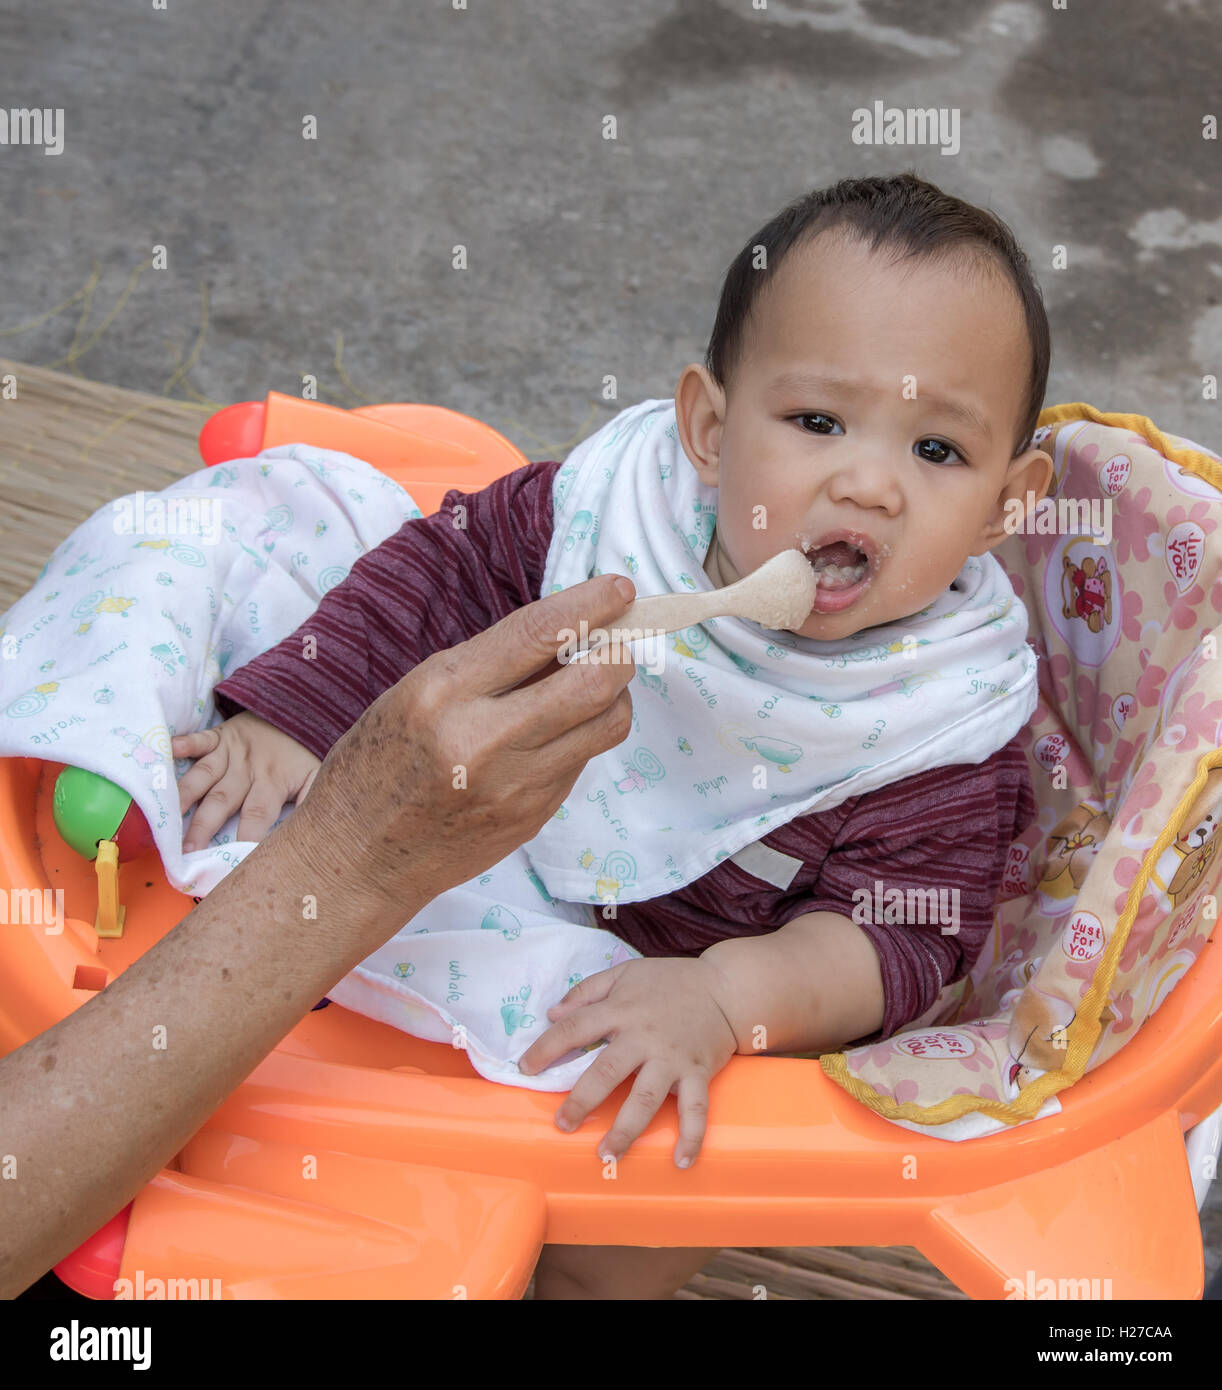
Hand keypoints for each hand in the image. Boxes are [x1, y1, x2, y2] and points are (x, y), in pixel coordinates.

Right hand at [172, 712, 321, 850]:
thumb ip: (312, 802)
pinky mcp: (220, 735)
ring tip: (168, 815)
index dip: (247, 837)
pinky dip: (184, 743)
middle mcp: (249, 769)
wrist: (299, 711)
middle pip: (223, 800)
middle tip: (187, 852)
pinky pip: (201, 739)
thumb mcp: (317, 778)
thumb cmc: (304, 754)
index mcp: (273, 783)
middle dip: (204, 827)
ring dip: (185, 795)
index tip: (232, 862)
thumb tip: (310, 835)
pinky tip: (169, 749)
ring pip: (204, 775)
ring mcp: (231, 751)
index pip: (258, 815)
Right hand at [284, 575, 637, 916]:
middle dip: (620, 651)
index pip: (538, 633)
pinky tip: (556, 731)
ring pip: (607, 724)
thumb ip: (490, 665)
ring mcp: (516, 784)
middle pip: (595, 681)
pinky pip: (583, 760)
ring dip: (614, 695)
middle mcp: (485, 738)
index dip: (591, 604)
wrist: (358, 858)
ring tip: (592, 685)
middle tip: (618, 639)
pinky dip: (583, 735)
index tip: (620, 588)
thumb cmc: (377, 764)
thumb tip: (565, 633)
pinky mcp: (534, 816)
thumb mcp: (416, 693)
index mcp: (444, 692)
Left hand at [517, 957, 738, 1168]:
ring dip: (625, 1129)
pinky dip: (691, 1137)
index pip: (576, 1028)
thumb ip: (586, 991)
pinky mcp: (698, 1073)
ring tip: (605, 1155)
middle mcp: (645, 1036)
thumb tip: (552, 1013)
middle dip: (582, 1100)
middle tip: (562, 1125)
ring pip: (646, 1098)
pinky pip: (695, 1109)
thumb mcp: (624, 974)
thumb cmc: (670, 981)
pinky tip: (681, 1162)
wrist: (725, 989)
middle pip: (607, 1070)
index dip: (547, 1048)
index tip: (525, 1068)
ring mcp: (672, 1058)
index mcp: (622, 1009)